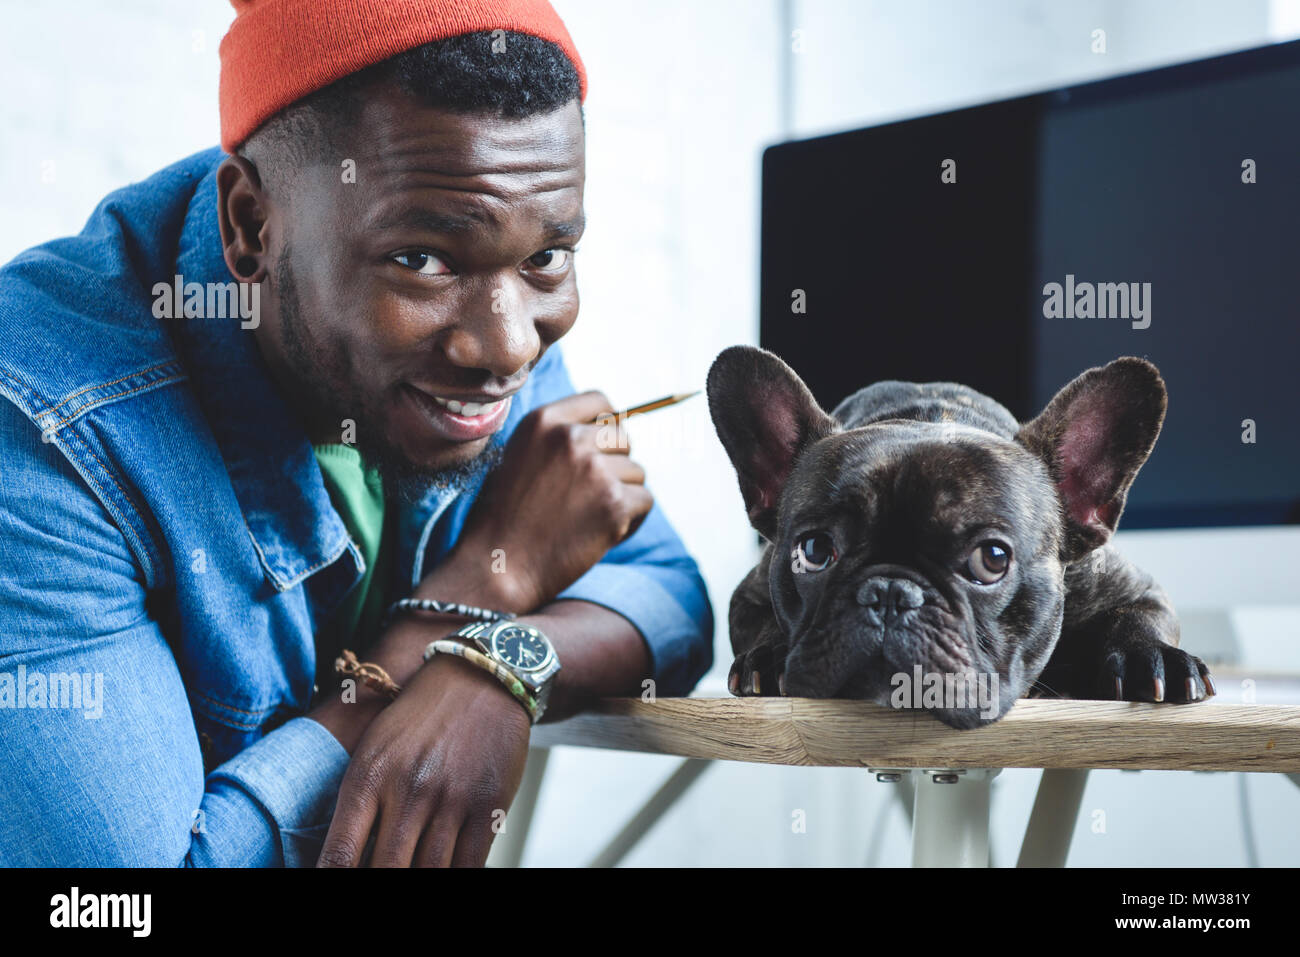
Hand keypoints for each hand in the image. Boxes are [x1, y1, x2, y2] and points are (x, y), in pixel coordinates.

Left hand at [317, 652, 531, 866]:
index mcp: (369, 776)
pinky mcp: (489, 805)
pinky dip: (455, 876)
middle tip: (383, 870)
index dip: (334, 879)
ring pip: (429, 873)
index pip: (339, 856)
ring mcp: (451, 798)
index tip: (338, 882)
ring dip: (420, 877)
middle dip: (379, 880)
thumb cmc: (418, 719)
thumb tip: (345, 862)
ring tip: (412, 867)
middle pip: (385, 871)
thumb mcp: (373, 750)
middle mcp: (408, 789)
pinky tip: (443, 868)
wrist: (478, 678)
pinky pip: (468, 865)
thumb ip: (358, 806)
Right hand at [450, 390, 653, 610]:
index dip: (607, 426)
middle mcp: (570, 438)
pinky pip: (644, 501)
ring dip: (622, 496)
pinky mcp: (614, 503)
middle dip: (616, 464)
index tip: (602, 450)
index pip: (600, 403)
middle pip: (623, 437)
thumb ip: (556, 441)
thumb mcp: (517, 458)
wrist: (496, 567)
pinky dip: (630, 521)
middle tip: (592, 496)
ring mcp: (594, 469)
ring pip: (636, 472)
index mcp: (543, 421)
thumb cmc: (502, 520)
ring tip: (589, 520)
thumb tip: (603, 432)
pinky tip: (602, 535)